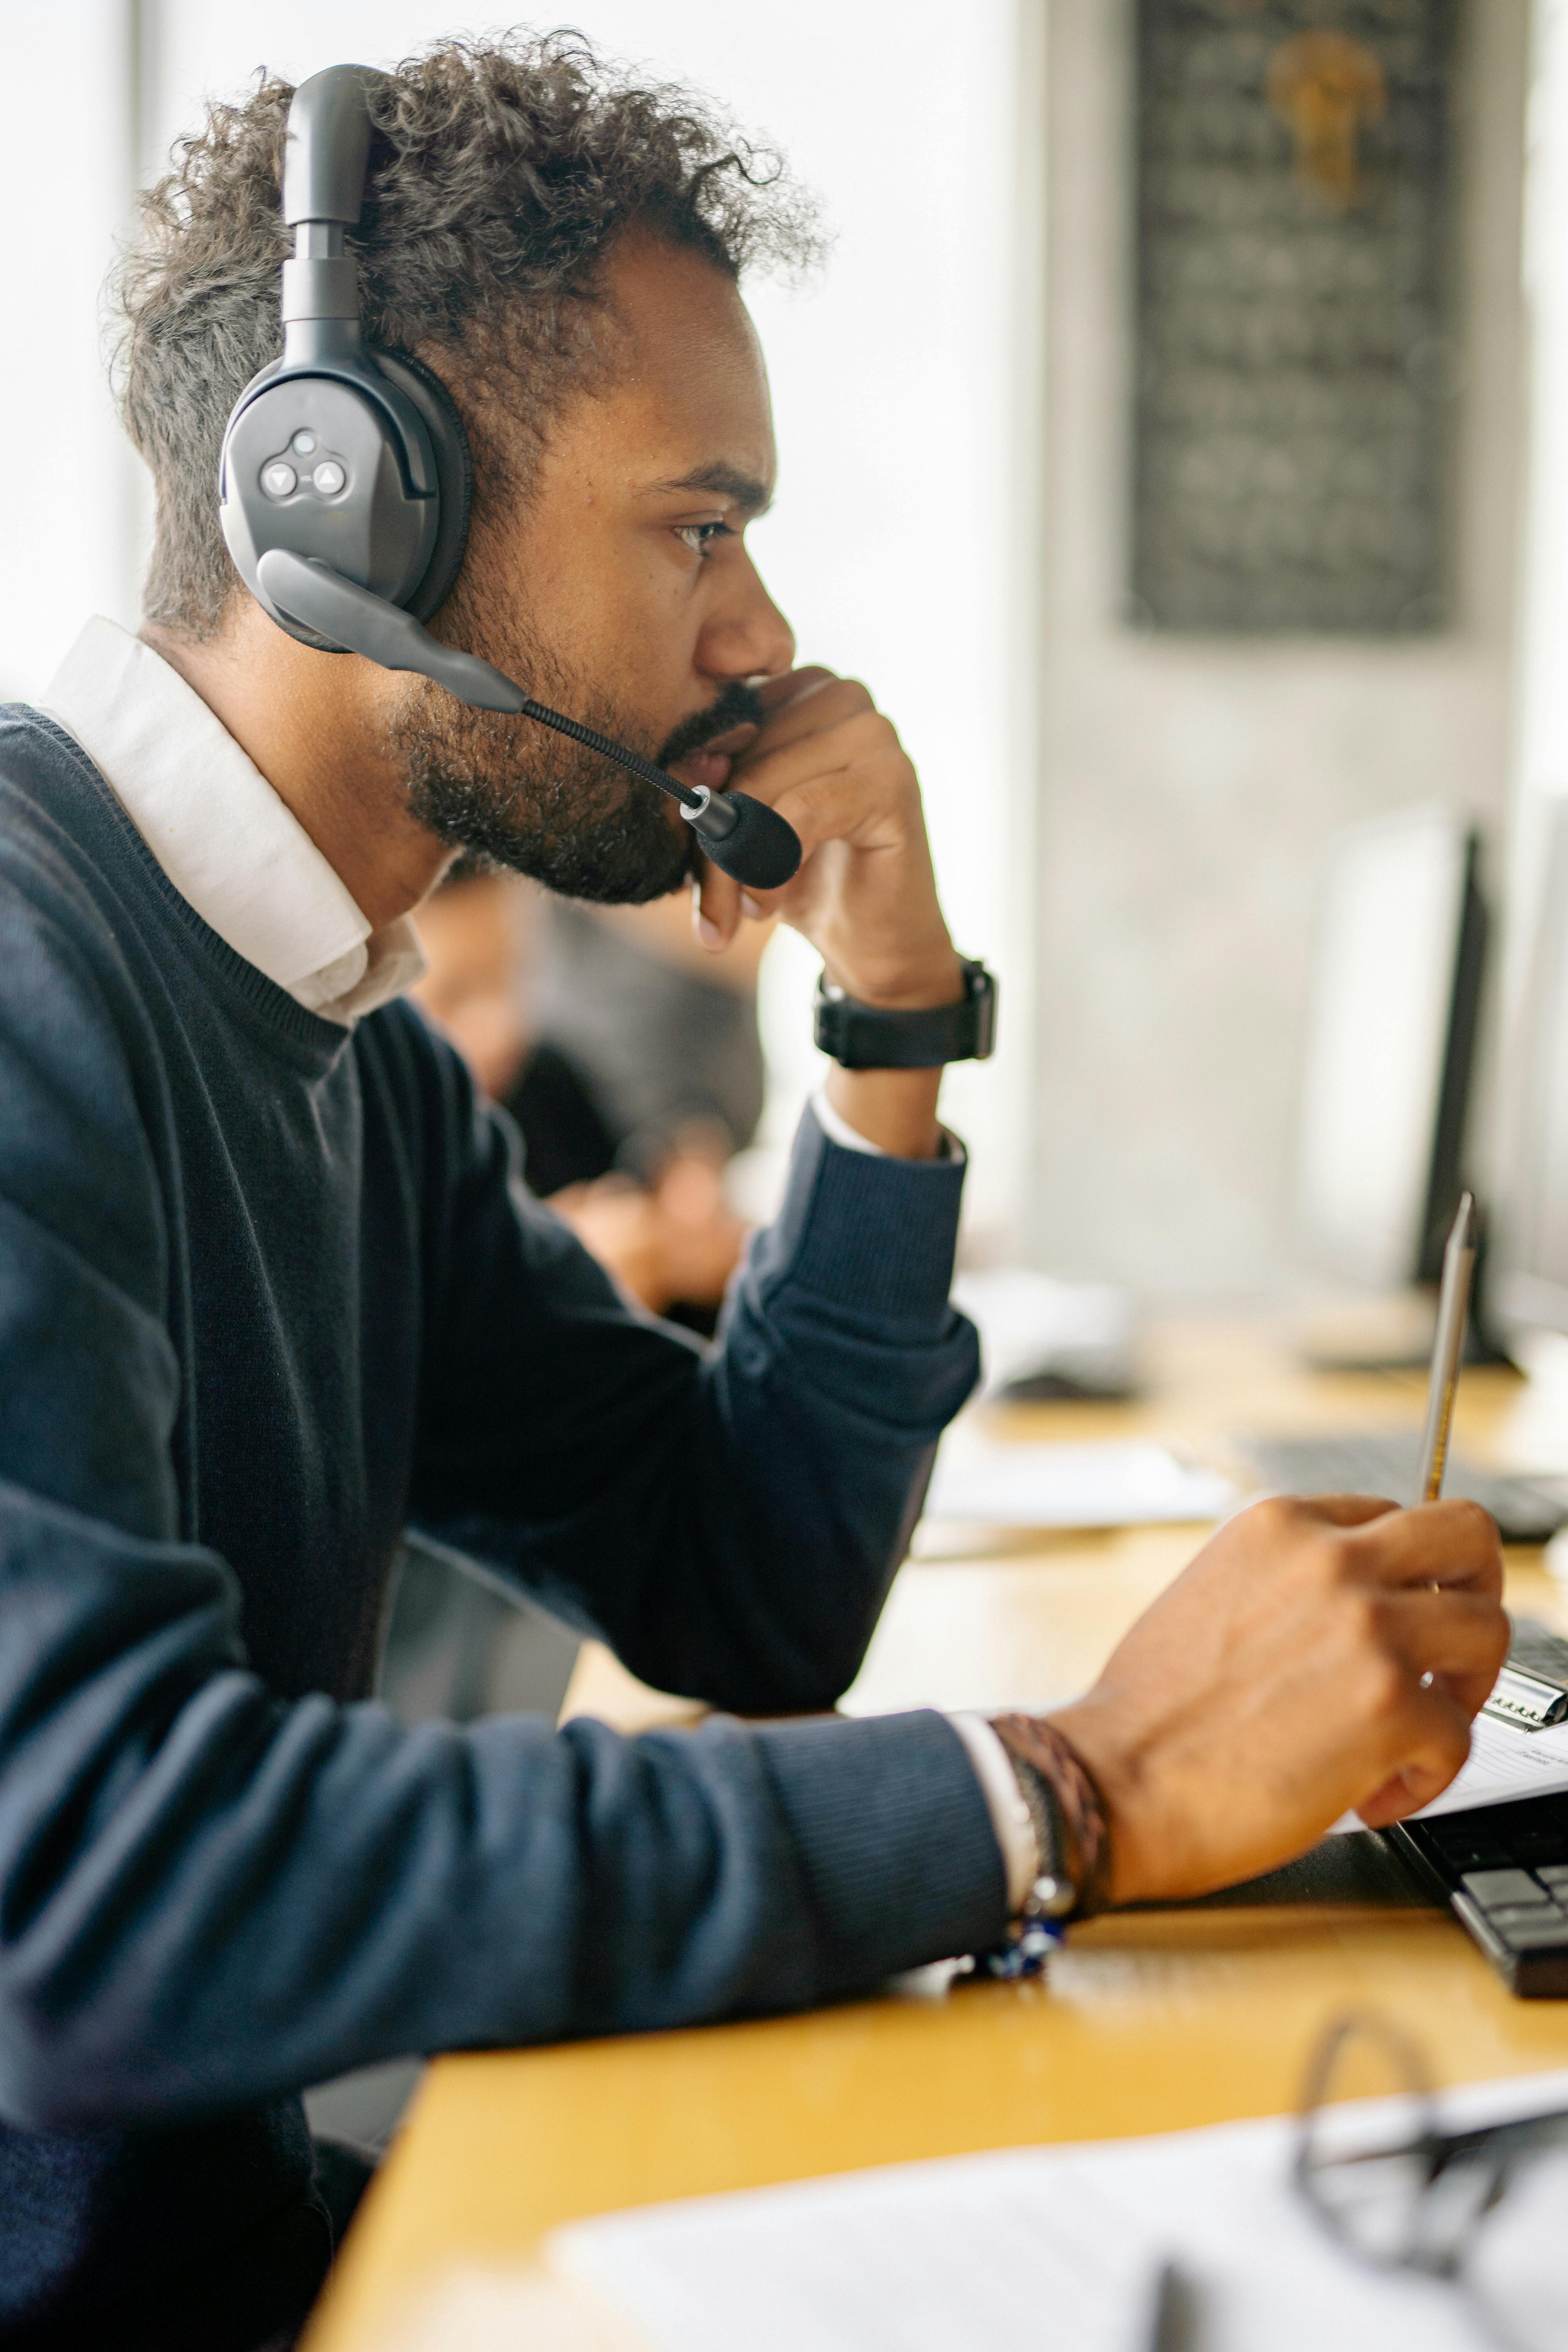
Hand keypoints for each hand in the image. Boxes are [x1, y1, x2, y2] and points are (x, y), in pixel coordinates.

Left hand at [691, 670, 963, 1158]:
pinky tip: (773, 909)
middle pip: (739, 736)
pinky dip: (774, 856)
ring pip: (767, 767)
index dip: (695, 781)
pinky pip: (805, 798)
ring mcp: (875, 735)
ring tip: (742, 913)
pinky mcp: (893, 783)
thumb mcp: (738, 845)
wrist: (877, 968)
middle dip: (711, 826)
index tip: (687, 862)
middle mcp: (842, 701)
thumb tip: (673, 783)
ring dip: (738, 849)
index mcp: (801, 701)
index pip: (721, 712)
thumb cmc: (807, 898)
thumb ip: (709, 799)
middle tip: (710, 909)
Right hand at [1045, 1493, 1507, 1904]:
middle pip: (1467, 1535)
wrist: (1115, 1778)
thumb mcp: (1217, 1591)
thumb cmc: (1154, 1709)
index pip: (1392, 1514)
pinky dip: (1428, 1775)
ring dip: (1464, 1690)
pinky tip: (1373, 1794)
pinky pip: (1460, 1736)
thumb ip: (1290, 1580)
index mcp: (1281, 1524)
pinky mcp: (1389, 1707)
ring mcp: (1367, 1628)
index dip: (1410, 1573)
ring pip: (1489, 1631)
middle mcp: (1331, 1559)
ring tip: (1417, 1733)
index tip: (1405, 1615)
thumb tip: (1358, 1606)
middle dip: (1476, 1591)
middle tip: (1453, 1650)